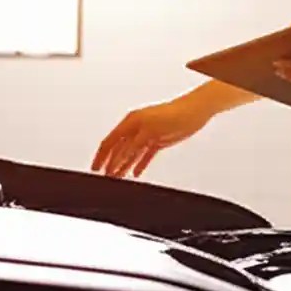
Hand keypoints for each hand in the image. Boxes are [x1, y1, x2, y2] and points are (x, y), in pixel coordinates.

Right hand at [91, 99, 211, 177]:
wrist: (194, 112)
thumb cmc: (173, 114)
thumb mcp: (149, 129)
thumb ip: (134, 143)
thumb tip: (120, 157)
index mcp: (130, 122)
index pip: (110, 141)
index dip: (102, 156)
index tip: (95, 169)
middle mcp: (137, 128)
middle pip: (119, 149)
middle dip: (111, 163)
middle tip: (105, 178)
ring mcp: (147, 135)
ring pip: (131, 154)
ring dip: (123, 166)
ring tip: (117, 179)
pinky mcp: (159, 141)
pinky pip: (145, 155)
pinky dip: (139, 164)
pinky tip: (136, 173)